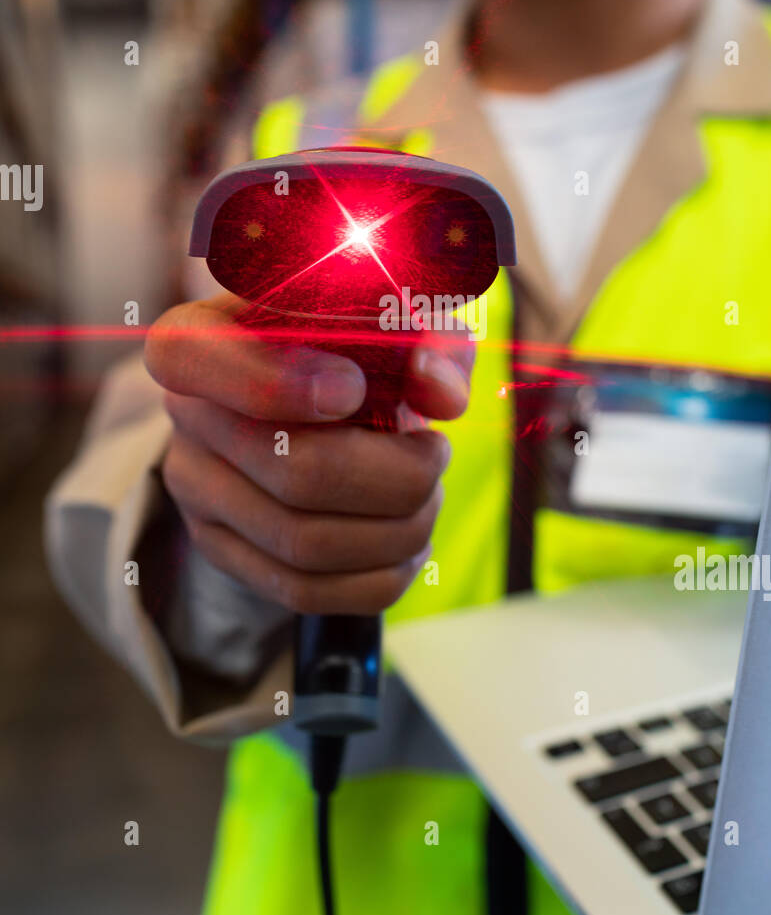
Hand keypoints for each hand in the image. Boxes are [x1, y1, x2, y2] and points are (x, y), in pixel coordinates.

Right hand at [144, 294, 472, 614]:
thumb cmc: (355, 350)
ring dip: (397, 530)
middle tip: (436, 456)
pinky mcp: (221, 551)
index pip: (193, 358)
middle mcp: (185, 415)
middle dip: (395, 477)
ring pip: (304, 544)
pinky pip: (304, 591)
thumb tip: (442, 394)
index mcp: (201, 335)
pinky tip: (409, 545)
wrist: (316, 407)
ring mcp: (196, 493)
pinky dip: (379, 577)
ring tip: (429, 499)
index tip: (355, 389)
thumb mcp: (393, 324)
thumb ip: (424, 343)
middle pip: (290, 471)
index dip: (278, 381)